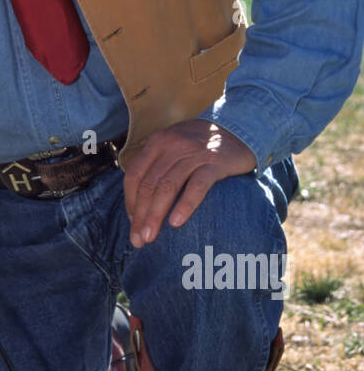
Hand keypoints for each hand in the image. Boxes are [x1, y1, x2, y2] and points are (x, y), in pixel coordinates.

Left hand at [123, 119, 255, 248]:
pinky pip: (197, 186)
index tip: (132, 224)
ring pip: (168, 187)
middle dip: (141, 215)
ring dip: (156, 215)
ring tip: (150, 237)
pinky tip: (176, 223)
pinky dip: (185, 205)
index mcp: (158, 142)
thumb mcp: (174, 147)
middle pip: (149, 184)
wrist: (240, 130)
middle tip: (138, 240)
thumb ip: (157, 166)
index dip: (130, 202)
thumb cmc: (201, 146)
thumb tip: (140, 205)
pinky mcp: (215, 162)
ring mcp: (194, 153)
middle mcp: (173, 145)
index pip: (135, 175)